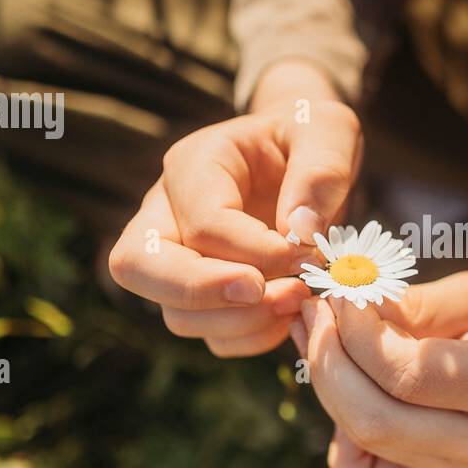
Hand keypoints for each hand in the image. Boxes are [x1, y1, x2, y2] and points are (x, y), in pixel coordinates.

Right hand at [108, 61, 361, 355]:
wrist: (305, 154)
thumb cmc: (310, 136)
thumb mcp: (329, 130)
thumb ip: (321, 170)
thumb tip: (299, 231)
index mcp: (194, 164)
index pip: (202, 222)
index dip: (255, 250)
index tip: (308, 257)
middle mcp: (167, 211)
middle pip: (139, 266)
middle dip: (204, 293)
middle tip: (272, 294)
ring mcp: (177, 258)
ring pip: (174, 313)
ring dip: (239, 322)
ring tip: (299, 300)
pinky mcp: (202, 294)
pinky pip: (210, 335)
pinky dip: (251, 338)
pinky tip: (292, 316)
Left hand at [289, 271, 467, 467]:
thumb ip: (422, 303)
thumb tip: (351, 305)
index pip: (405, 374)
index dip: (357, 331)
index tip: (340, 287)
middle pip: (369, 417)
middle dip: (327, 357)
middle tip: (316, 306)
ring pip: (356, 441)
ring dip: (324, 381)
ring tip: (317, 328)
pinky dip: (340, 437)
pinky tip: (351, 387)